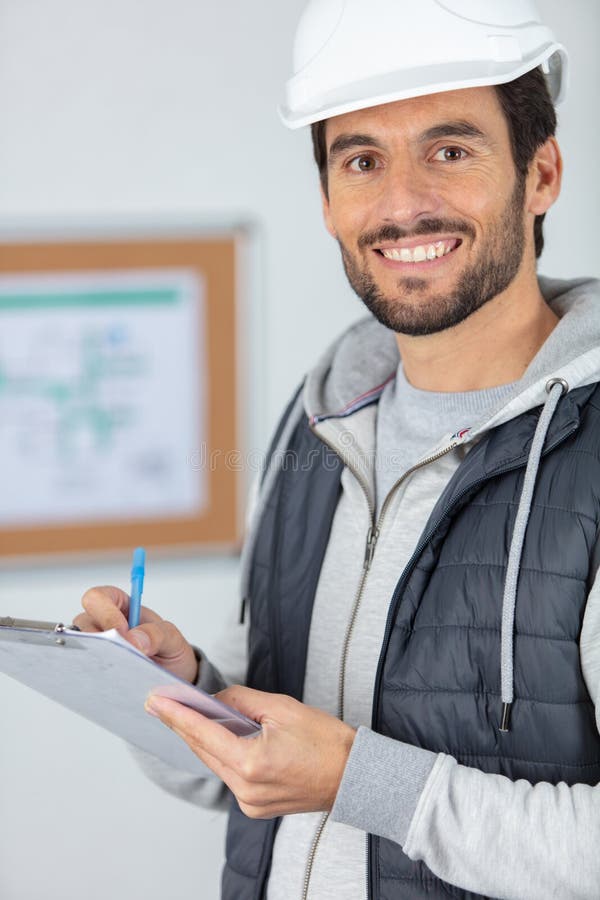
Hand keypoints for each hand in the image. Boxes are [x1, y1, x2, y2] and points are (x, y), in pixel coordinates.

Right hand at [73, 585, 198, 682]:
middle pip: (82, 623)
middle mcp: (101, 625)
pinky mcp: (92, 670)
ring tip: (119, 673)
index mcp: (120, 607)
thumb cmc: (168, 652)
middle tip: (118, 656)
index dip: (105, 612)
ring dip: (96, 660)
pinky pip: (83, 671)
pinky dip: (94, 677)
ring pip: (79, 649)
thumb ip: (158, 634)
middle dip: (98, 639)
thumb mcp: (172, 639)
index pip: (98, 598)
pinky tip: (111, 685)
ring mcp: (95, 649)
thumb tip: (133, 639)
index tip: (122, 632)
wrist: (169, 680)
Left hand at [145, 685, 355, 817]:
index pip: (203, 734)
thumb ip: (243, 702)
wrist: (354, 776)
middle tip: (161, 704)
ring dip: (202, 740)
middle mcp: (245, 789)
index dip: (176, 715)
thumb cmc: (326, 741)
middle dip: (182, 726)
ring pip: (215, 764)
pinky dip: (221, 755)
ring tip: (184, 715)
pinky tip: (216, 737)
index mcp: (252, 763)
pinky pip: (229, 775)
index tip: (155, 701)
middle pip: (204, 751)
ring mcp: (250, 803)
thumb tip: (216, 702)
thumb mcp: (283, 708)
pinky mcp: (256, 808)